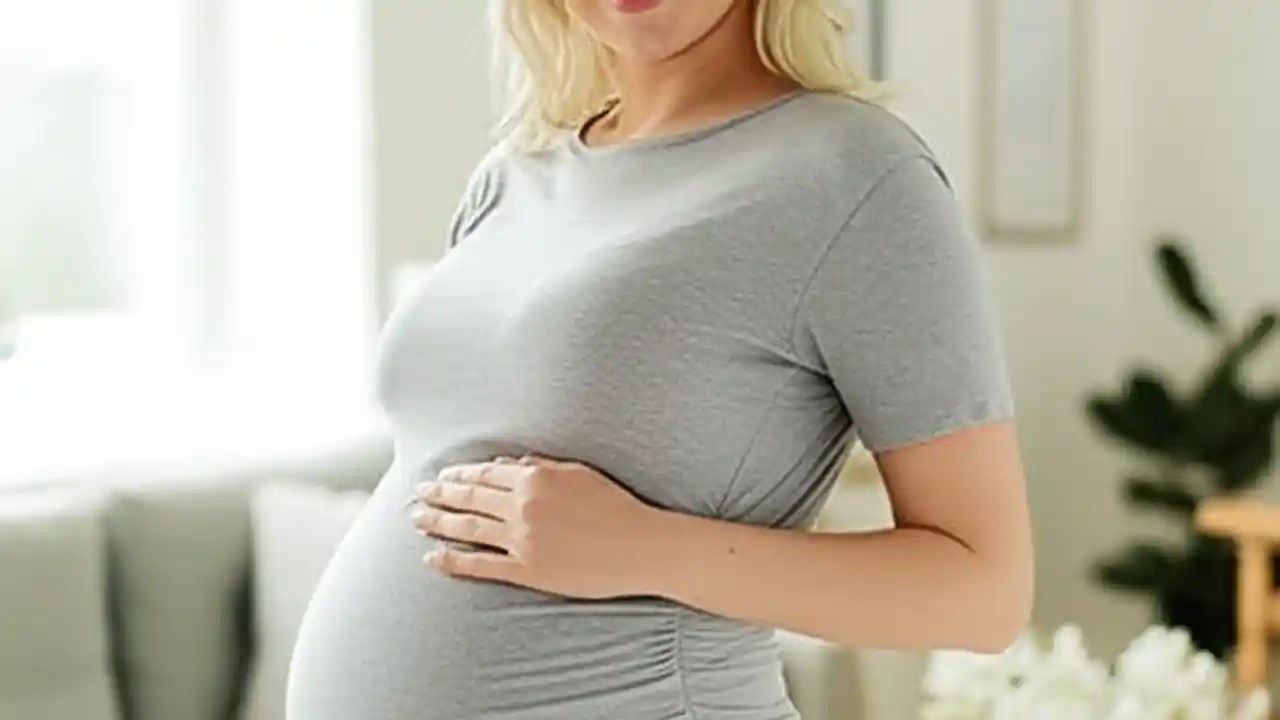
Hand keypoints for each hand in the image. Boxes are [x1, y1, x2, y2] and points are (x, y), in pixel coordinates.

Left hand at [409, 453, 664, 599]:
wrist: (639, 546)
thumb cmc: (614, 506)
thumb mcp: (577, 473)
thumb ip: (539, 466)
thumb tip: (507, 465)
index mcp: (534, 479)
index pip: (484, 475)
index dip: (458, 476)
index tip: (441, 477)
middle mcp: (522, 507)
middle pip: (469, 499)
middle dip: (439, 496)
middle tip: (418, 495)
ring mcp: (521, 540)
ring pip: (467, 529)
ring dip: (438, 524)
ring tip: (417, 521)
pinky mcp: (527, 570)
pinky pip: (481, 566)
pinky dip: (453, 562)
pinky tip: (432, 558)